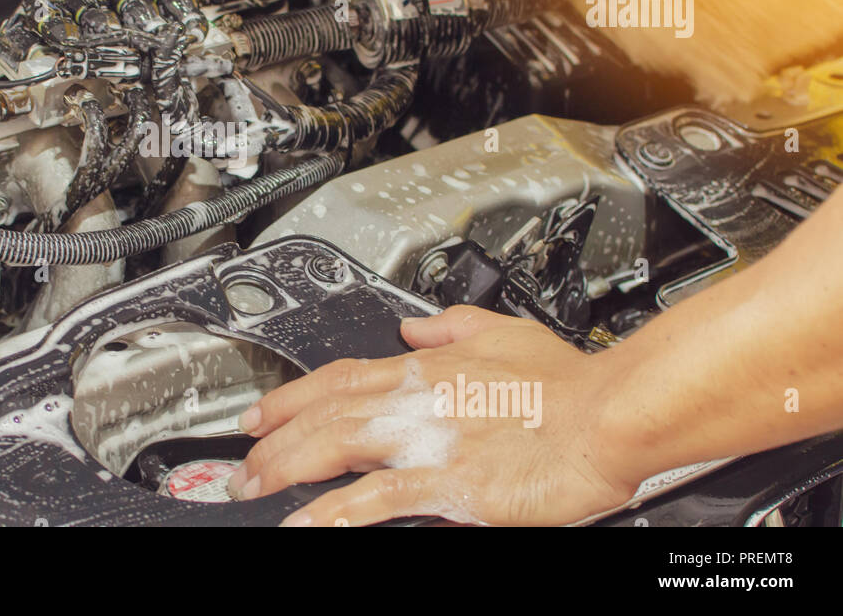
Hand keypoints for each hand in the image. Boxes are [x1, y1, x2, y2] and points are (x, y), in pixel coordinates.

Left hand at [226, 305, 642, 525]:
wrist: (608, 414)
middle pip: (322, 414)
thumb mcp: (501, 332)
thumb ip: (451, 328)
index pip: (336, 376)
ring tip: (253, 490)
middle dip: (273, 440)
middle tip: (242, 464)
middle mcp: (413, 398)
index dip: (290, 396)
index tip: (259, 413)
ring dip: (286, 468)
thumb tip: (415, 328)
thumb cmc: (567, 381)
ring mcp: (426, 440)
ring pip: (334, 448)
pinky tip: (307, 523)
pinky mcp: (447, 481)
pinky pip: (375, 499)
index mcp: (424, 367)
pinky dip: (334, 512)